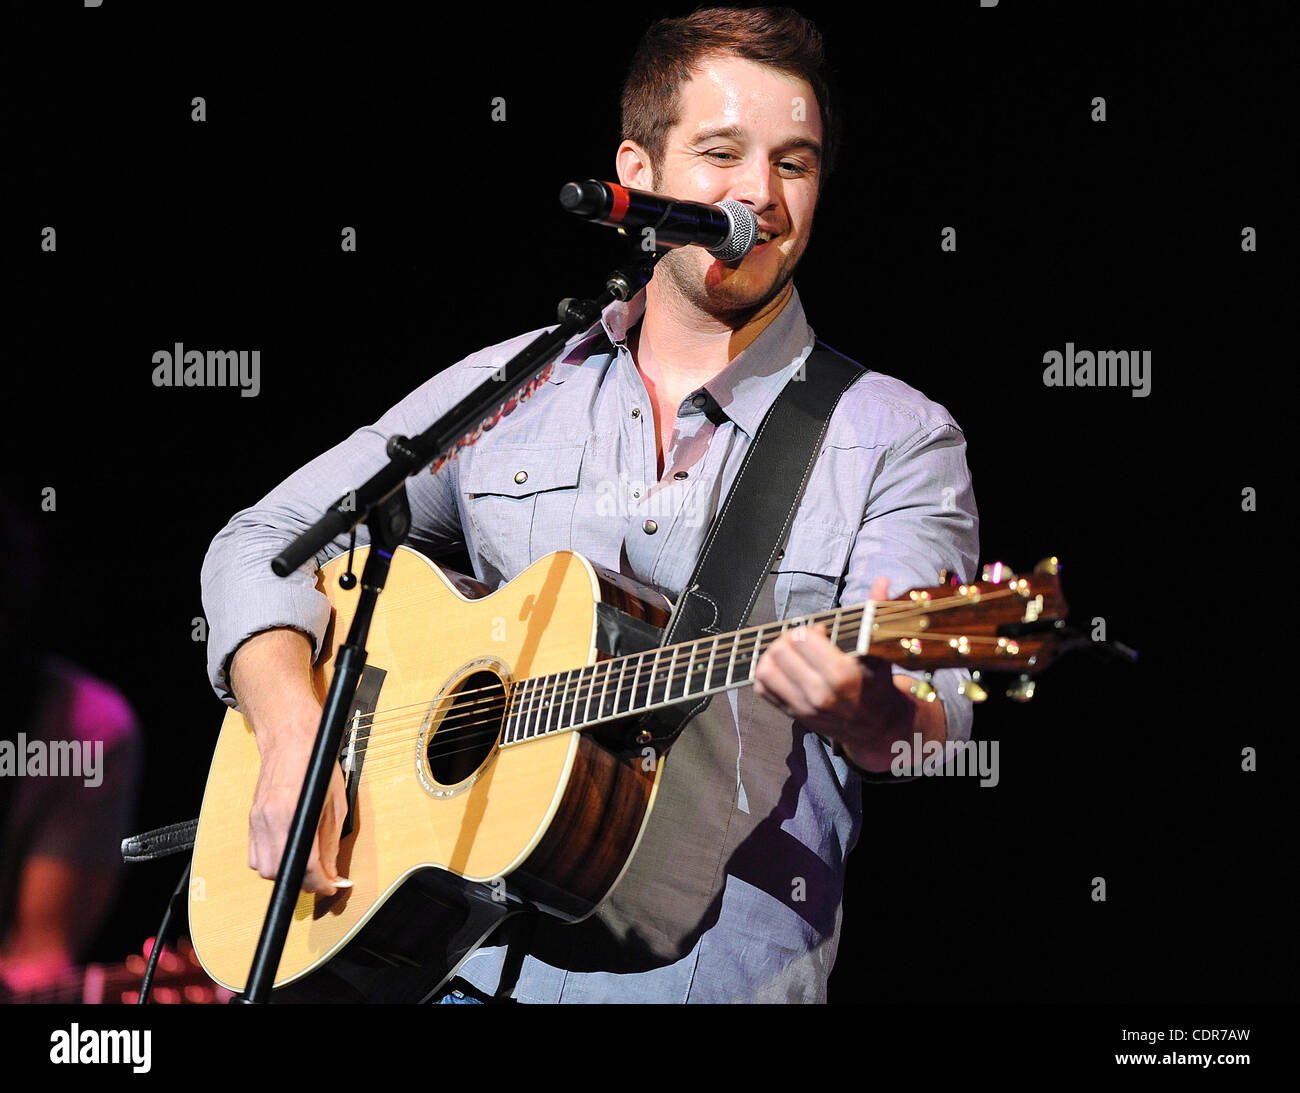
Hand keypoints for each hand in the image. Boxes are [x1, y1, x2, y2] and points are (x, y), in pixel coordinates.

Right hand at [231, 629, 349, 896]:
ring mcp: (256, 820)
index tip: (333, 886)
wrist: (290, 734)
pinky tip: (289, 850)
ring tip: (307, 863)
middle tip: (322, 876)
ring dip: (285, 872)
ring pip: (263, 868)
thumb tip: (332, 872)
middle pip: (278, 874)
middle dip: (302, 881)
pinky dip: (271, 860)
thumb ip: (331, 841)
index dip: (321, 884)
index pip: (304, 867)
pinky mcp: (251, 818)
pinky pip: (254, 855)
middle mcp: (270, 820)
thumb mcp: (336, 800)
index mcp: (294, 813)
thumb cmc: (317, 760)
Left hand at [753, 576, 917, 761]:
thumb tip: (881, 580)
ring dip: (773, 654)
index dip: (810, 628)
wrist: (878, 726)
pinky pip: (762, 689)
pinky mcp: (792, 715)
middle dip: (789, 638)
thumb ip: (875, 613)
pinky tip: (785, 668)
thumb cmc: (877, 682)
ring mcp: (803, 707)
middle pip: (780, 651)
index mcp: (842, 675)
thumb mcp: (879, 650)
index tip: (823, 632)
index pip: (802, 638)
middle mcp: (820, 694)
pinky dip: (766, 673)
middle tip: (805, 641)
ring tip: (791, 652)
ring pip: (765, 669)